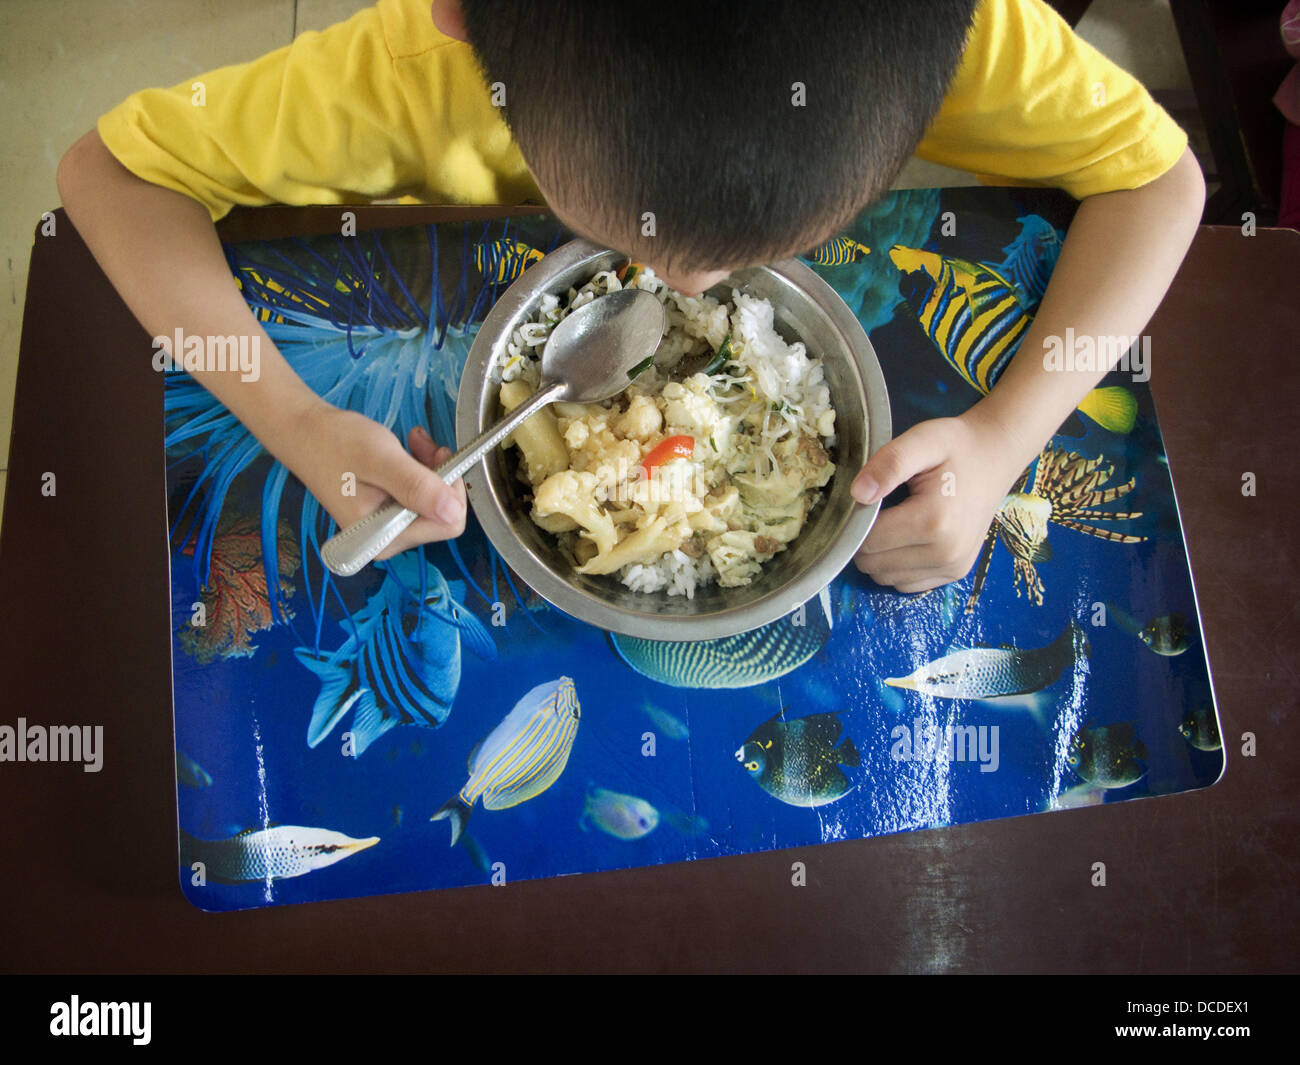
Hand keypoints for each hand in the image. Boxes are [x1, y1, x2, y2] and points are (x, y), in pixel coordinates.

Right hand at [278, 403, 466, 560]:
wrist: (305, 433)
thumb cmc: (335, 443)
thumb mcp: (380, 460)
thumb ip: (415, 487)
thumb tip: (452, 512)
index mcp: (385, 537)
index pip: (447, 523)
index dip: (451, 488)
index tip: (438, 456)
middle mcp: (389, 539)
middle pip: (442, 513)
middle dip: (440, 476)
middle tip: (424, 445)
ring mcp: (389, 527)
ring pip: (434, 501)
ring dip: (430, 468)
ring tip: (413, 442)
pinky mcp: (387, 512)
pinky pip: (420, 494)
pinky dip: (420, 469)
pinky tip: (407, 449)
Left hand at [850, 410, 1028, 592]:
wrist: (996, 456)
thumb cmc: (957, 446)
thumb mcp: (922, 440)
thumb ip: (888, 464)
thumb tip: (858, 494)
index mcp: (934, 522)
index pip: (868, 541)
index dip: (857, 521)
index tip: (868, 499)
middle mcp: (945, 553)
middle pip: (873, 563)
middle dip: (866, 538)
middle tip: (881, 509)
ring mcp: (952, 567)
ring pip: (886, 577)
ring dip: (880, 554)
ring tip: (896, 521)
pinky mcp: (955, 573)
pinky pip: (906, 583)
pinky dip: (897, 565)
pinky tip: (907, 537)